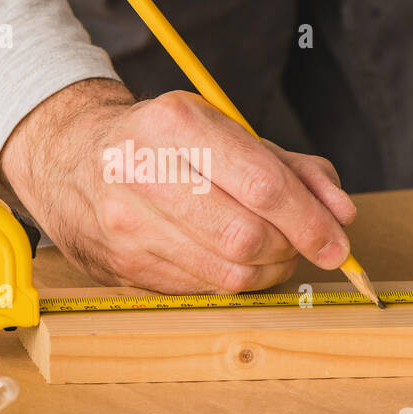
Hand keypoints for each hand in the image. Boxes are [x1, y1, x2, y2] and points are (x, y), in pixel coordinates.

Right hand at [0, 79, 357, 292]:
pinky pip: (201, 288)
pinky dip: (232, 280)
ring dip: (266, 270)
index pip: (262, 186)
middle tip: (302, 244)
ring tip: (270, 251)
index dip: (311, 221)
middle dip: (290, 248)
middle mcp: (143, 173)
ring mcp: (127, 225)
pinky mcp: (122, 265)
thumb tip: (340, 214)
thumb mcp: (225, 131)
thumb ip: (292, 167)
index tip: (339, 242)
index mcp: (176, 125)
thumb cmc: (164, 144)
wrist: (71, 158)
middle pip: (247, 236)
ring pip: (227, 272)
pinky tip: (231, 259)